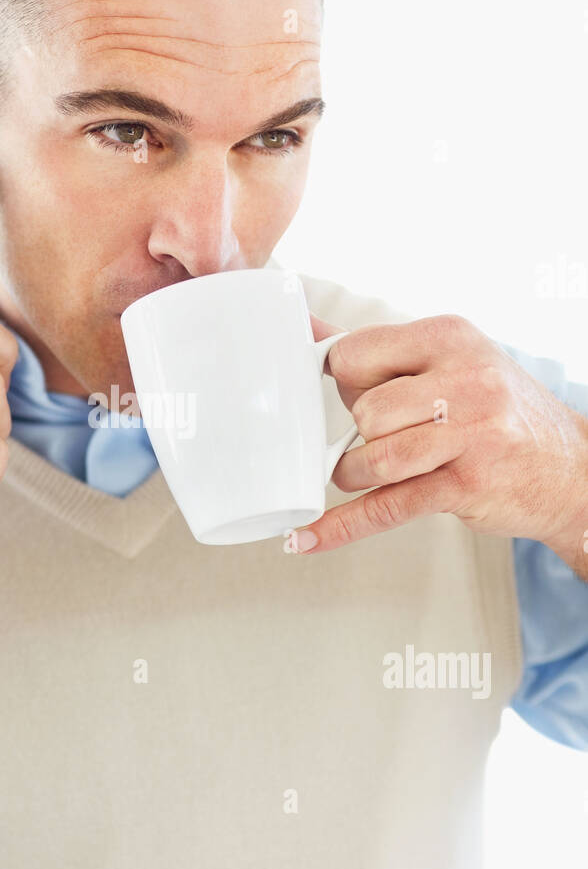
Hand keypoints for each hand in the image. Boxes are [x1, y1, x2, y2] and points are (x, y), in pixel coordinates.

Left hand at [293, 312, 587, 567]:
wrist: (571, 468)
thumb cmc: (497, 414)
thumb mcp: (448, 362)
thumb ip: (377, 351)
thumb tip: (307, 331)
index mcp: (450, 337)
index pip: (354, 354)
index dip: (345, 382)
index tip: (356, 395)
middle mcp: (465, 379)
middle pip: (364, 412)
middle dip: (361, 434)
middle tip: (388, 437)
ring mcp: (470, 434)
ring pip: (374, 457)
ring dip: (356, 473)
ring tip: (368, 473)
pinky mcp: (466, 485)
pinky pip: (388, 506)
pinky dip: (343, 525)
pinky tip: (310, 537)